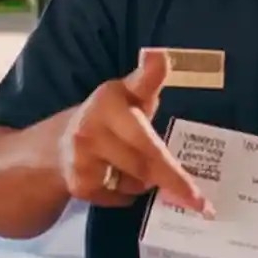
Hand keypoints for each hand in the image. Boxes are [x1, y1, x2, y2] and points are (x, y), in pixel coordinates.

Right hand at [59, 49, 211, 213]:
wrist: (57, 146)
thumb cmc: (108, 118)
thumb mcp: (127, 94)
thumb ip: (148, 79)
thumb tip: (160, 54)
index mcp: (109, 99)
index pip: (139, 100)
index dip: (154, 95)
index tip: (164, 70)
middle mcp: (92, 125)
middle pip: (147, 158)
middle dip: (175, 180)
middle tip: (201, 202)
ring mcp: (83, 156)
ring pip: (137, 182)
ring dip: (145, 181)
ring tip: (132, 166)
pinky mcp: (80, 184)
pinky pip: (121, 197)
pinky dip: (126, 194)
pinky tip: (114, 179)